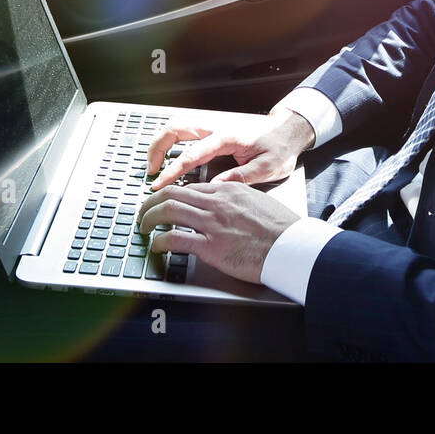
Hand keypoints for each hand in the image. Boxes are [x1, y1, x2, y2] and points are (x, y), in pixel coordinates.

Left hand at [137, 182, 299, 283]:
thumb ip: (236, 201)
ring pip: (168, 210)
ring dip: (149, 218)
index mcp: (228, 190)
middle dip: (151, 202)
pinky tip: (156, 246)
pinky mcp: (212, 246)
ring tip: (143, 226)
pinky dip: (160, 241)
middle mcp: (217, 203)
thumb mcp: (256, 202)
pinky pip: (176, 239)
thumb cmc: (280, 228)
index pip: (190, 187)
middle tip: (144, 211)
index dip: (171, 194)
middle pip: (172, 193)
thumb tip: (223, 206)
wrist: (291, 246)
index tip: (163, 202)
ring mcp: (213, 223)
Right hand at [145, 107, 314, 190]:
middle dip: (156, 148)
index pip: (191, 154)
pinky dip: (171, 140)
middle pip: (175, 129)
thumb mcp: (268, 167)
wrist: (288, 130)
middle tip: (149, 171)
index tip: (159, 184)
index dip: (172, 170)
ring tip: (153, 164)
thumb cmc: (280, 148)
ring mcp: (213, 124)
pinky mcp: (213, 128)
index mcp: (227, 137)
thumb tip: (217, 186)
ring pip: (177, 125)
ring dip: (161, 141)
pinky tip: (168, 155)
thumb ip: (243, 176)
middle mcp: (216, 127)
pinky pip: (185, 129)